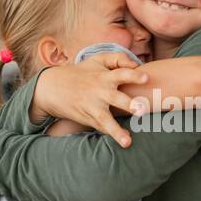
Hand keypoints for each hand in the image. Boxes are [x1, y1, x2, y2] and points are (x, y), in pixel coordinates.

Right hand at [32, 53, 147, 147]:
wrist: (53, 88)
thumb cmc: (81, 72)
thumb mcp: (97, 60)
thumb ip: (118, 59)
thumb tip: (136, 65)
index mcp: (104, 76)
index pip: (121, 74)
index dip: (133, 75)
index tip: (147, 78)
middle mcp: (100, 92)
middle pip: (116, 98)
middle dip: (129, 104)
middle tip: (142, 111)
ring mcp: (93, 107)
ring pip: (106, 120)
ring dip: (117, 131)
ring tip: (128, 142)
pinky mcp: (88, 118)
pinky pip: (102, 127)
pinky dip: (112, 134)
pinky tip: (125, 141)